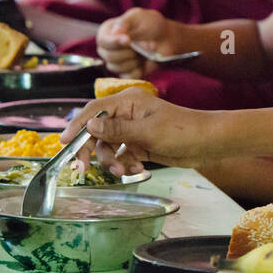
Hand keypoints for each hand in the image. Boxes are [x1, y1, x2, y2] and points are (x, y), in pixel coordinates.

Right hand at [62, 90, 211, 172]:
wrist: (209, 143)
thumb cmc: (182, 131)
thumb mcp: (147, 132)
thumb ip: (116, 130)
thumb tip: (88, 126)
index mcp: (128, 101)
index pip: (93, 111)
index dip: (76, 126)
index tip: (64, 143)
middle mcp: (127, 114)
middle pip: (96, 131)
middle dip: (92, 150)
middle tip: (85, 169)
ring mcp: (133, 130)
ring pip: (108, 146)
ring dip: (111, 160)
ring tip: (124, 170)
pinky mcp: (139, 145)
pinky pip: (122, 155)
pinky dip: (126, 163)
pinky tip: (137, 169)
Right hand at [96, 7, 172, 78]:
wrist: (165, 37)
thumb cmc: (150, 23)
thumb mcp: (138, 17)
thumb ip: (125, 23)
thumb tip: (116, 34)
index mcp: (107, 32)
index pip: (103, 41)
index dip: (115, 43)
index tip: (128, 40)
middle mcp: (107, 48)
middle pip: (109, 56)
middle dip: (130, 52)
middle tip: (145, 44)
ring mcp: (116, 62)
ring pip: (117, 68)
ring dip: (135, 60)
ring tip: (145, 51)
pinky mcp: (127, 73)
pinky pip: (127, 77)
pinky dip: (138, 70)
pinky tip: (144, 62)